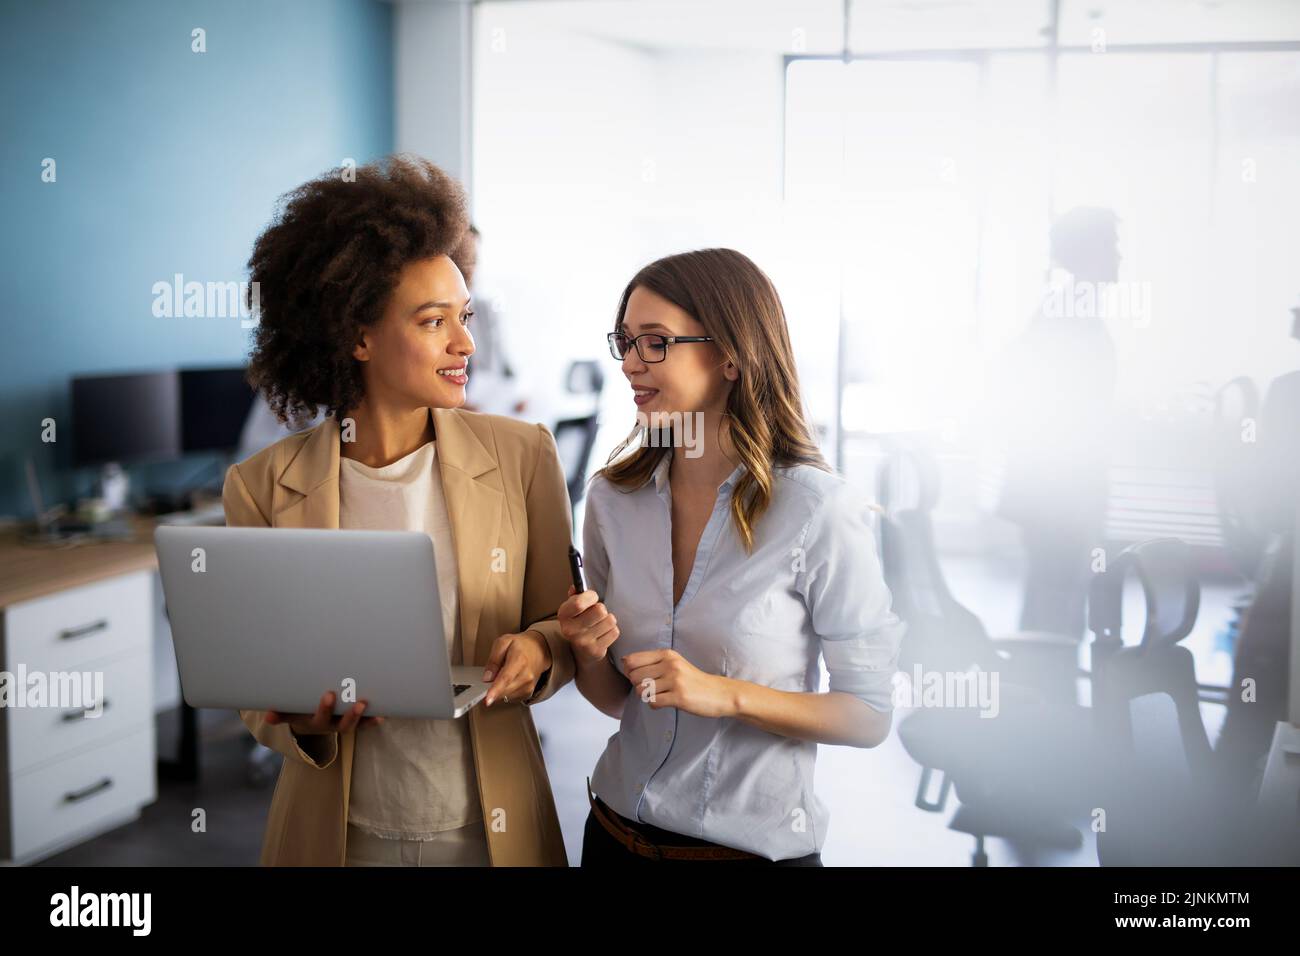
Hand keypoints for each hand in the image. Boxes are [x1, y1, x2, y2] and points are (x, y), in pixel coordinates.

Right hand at [264, 690, 384, 734]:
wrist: (313, 723)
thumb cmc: (303, 712)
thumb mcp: (293, 713)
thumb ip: (282, 714)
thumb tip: (267, 715)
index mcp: (317, 722)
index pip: (321, 717)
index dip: (326, 708)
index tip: (330, 694)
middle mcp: (333, 726)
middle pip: (344, 724)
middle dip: (351, 714)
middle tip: (360, 703)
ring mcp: (345, 725)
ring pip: (357, 725)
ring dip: (365, 718)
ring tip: (373, 707)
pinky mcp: (356, 723)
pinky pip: (366, 724)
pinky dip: (374, 720)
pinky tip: (383, 714)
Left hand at [482, 630, 550, 705]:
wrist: (538, 650)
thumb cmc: (520, 646)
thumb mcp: (503, 642)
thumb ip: (493, 659)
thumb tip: (487, 677)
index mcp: (519, 660)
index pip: (506, 678)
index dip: (495, 690)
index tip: (487, 700)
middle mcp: (526, 675)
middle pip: (504, 690)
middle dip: (492, 689)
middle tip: (490, 678)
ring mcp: (528, 686)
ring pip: (505, 696)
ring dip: (499, 689)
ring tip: (502, 674)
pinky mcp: (527, 693)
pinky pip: (510, 698)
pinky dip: (505, 691)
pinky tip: (507, 681)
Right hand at [558, 585, 619, 666]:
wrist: (580, 650)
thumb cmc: (579, 622)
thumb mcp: (573, 607)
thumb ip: (576, 594)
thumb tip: (576, 586)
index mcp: (563, 615)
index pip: (580, 603)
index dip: (591, 596)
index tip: (592, 598)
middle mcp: (570, 630)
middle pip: (600, 610)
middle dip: (602, 609)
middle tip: (597, 613)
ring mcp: (583, 642)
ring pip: (610, 620)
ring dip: (608, 620)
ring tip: (600, 623)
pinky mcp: (596, 651)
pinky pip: (614, 632)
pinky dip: (612, 631)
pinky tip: (603, 633)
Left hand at [623, 648, 736, 718]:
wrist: (717, 693)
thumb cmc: (691, 680)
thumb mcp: (673, 663)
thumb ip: (651, 661)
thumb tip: (624, 661)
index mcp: (667, 654)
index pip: (632, 660)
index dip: (630, 672)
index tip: (641, 678)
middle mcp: (670, 664)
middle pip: (634, 677)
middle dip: (638, 686)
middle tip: (651, 689)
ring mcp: (675, 680)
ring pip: (642, 690)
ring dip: (646, 697)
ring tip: (658, 696)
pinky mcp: (679, 696)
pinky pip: (653, 702)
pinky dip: (654, 705)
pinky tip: (664, 703)